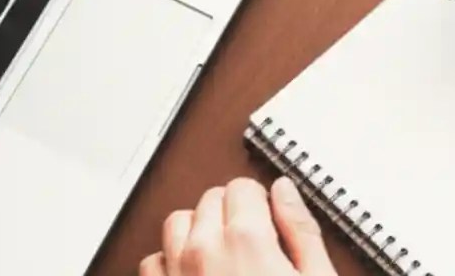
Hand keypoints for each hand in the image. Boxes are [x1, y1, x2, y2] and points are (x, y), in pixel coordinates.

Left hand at [140, 177, 335, 275]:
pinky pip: (151, 262)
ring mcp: (176, 274)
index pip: (242, 187)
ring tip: (222, 253)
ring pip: (177, 224)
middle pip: (210, 199)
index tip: (270, 223)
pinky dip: (169, 261)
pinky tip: (192, 273)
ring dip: (198, 230)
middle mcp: (203, 251)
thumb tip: (286, 191)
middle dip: (232, 212)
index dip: (260, 202)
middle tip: (254, 242)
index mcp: (246, 239)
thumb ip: (302, 230)